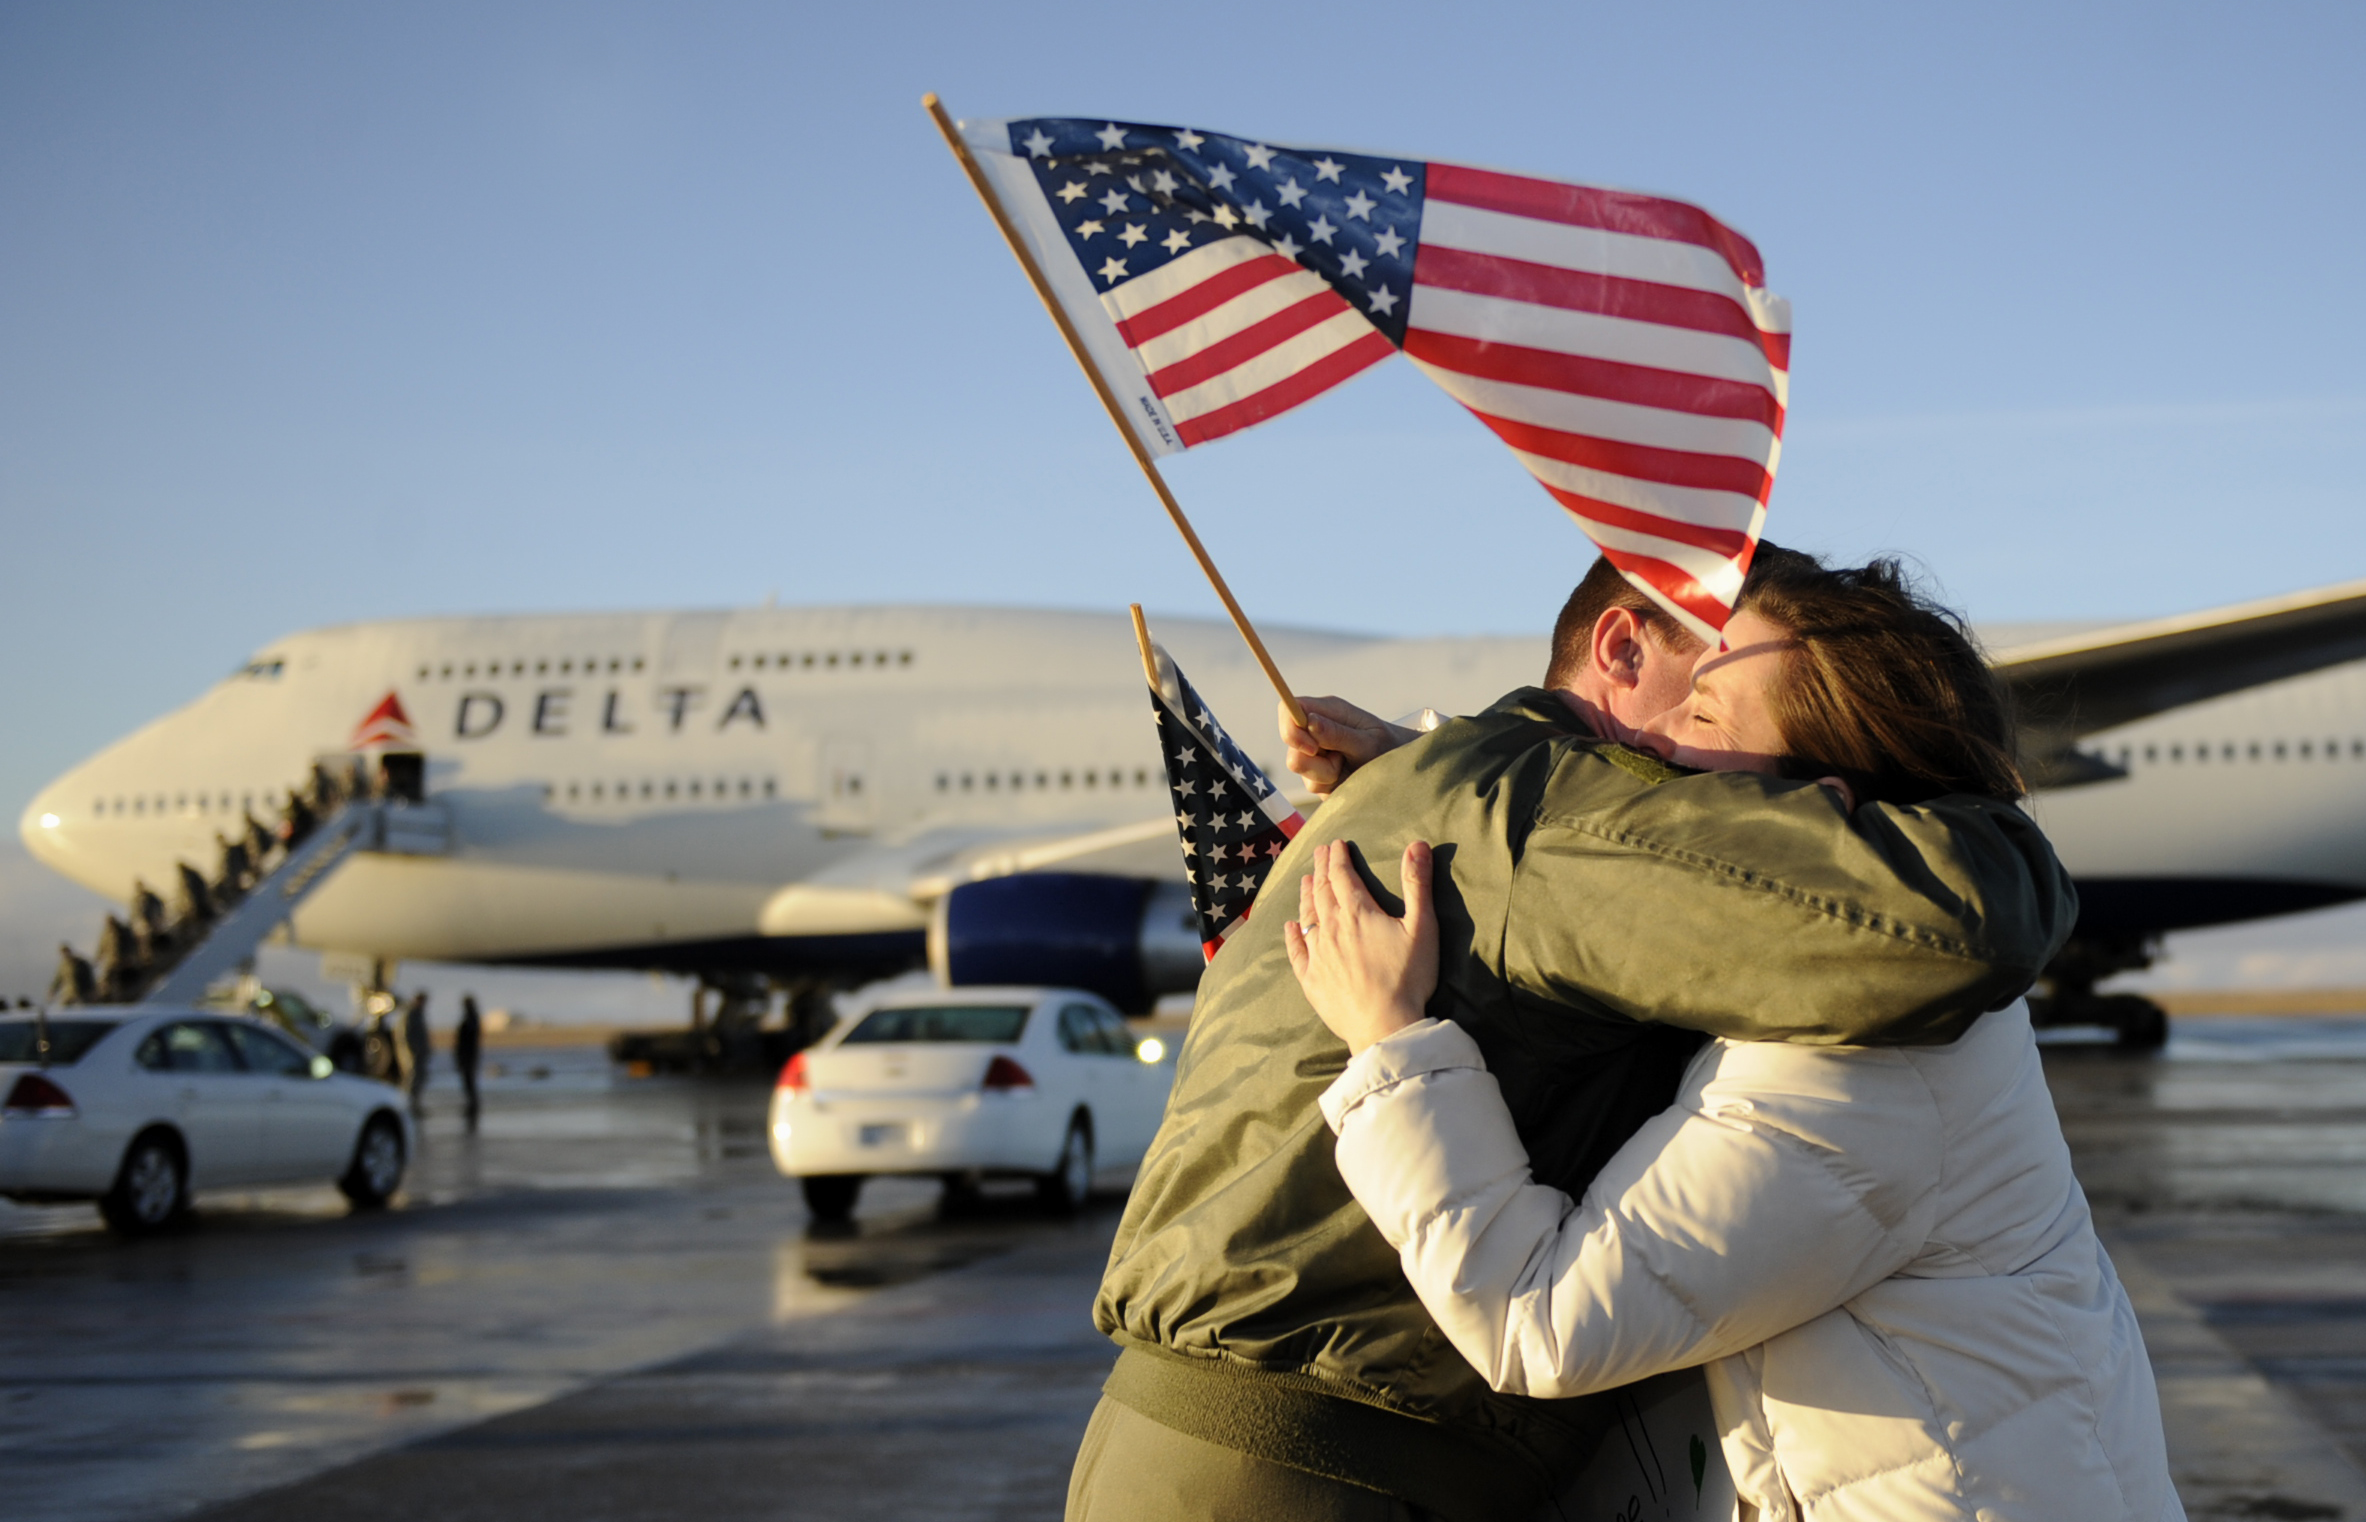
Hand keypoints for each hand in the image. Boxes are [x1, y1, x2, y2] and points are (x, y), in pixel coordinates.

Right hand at [1280, 696, 1417, 794]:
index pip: (1289, 708)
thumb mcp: (1369, 741)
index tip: (1311, 748)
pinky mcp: (1319, 775)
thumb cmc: (1391, 748)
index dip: (1290, 728)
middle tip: (1341, 761)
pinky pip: (1312, 785)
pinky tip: (1349, 780)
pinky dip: (1330, 786)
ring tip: (1350, 769)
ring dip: (1325, 775)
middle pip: (1291, 745)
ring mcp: (1317, 754)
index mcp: (1328, 711)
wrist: (1405, 770)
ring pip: (1299, 767)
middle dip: (1313, 761)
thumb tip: (1309, 722)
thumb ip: (1338, 734)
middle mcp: (1317, 730)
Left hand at [1283, 840, 1439, 1054]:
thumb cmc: (1407, 977)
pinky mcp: (1311, 980)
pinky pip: (1297, 952)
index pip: (1343, 876)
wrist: (1383, 1025)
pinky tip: (1289, 927)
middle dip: (1321, 869)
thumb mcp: (1422, 926)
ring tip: (1306, 880)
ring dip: (1306, 896)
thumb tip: (1416, 843)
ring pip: (1307, 917)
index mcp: (1357, 913)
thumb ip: (1417, 884)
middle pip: (1322, 891)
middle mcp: (1331, 928)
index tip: (1336, 844)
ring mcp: (1318, 955)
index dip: (1339, 857)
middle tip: (1319, 852)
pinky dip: (1292, 936)